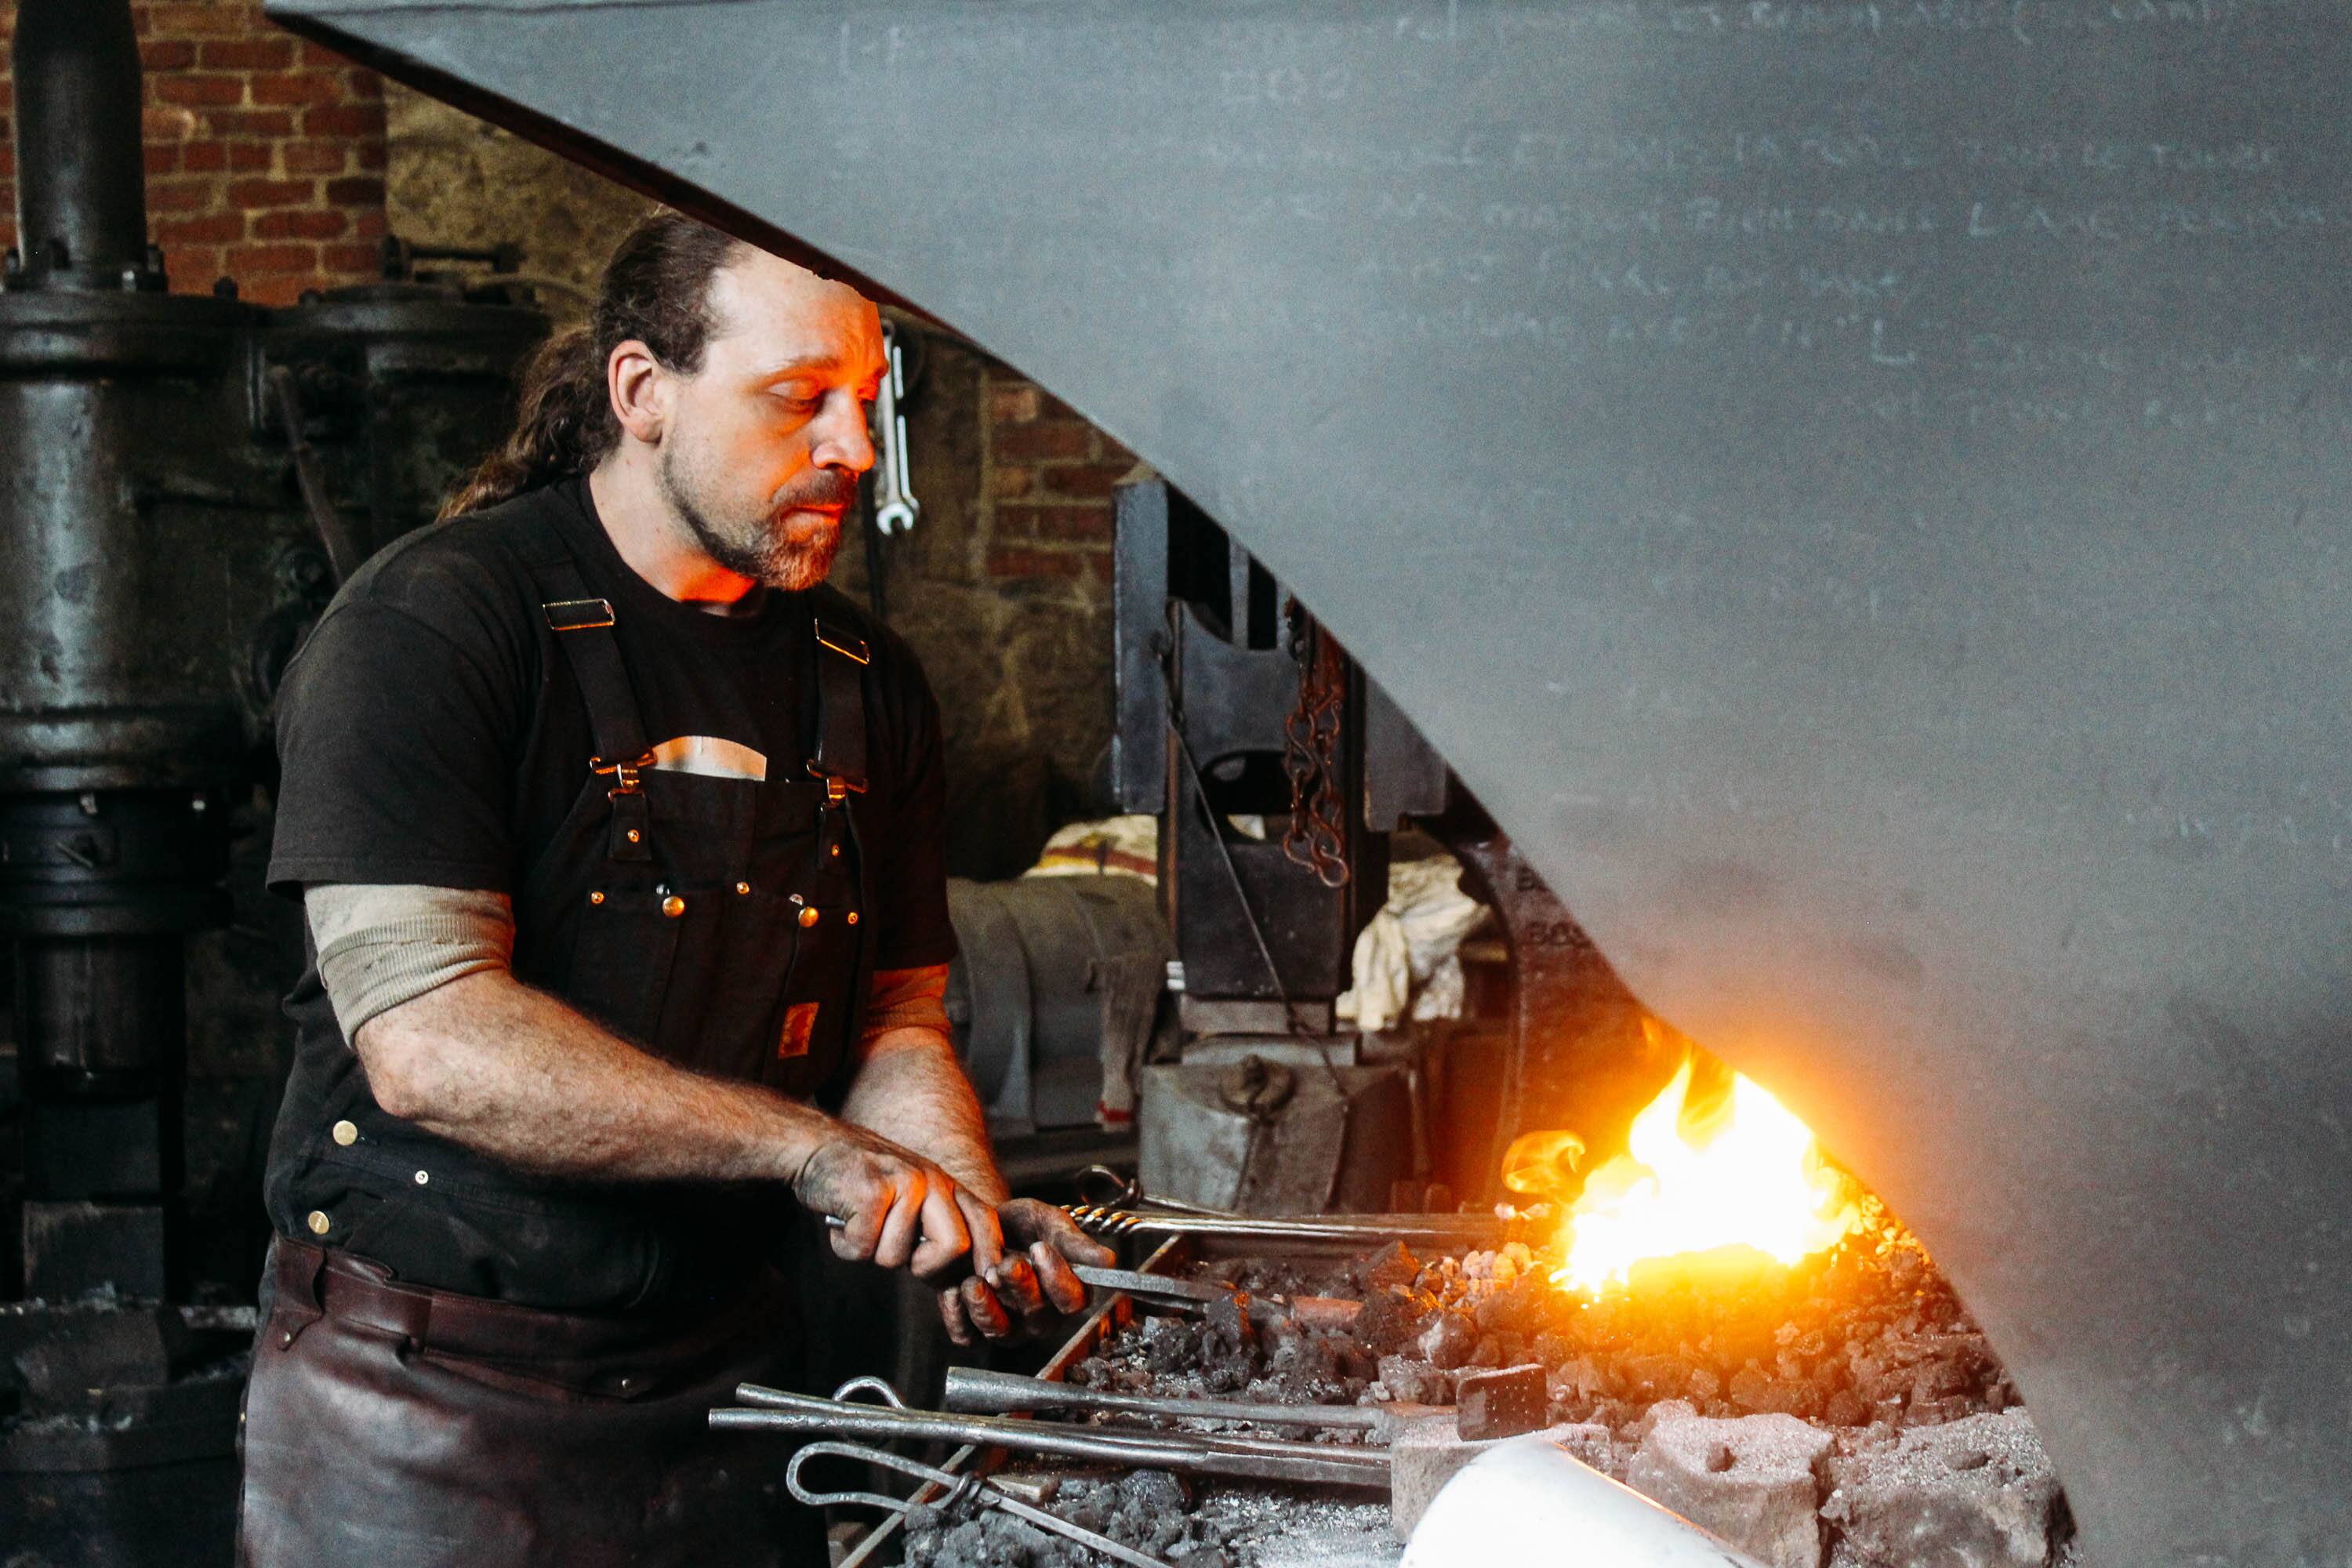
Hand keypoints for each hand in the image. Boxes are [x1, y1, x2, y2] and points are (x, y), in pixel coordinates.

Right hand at [792, 1130, 976, 1278]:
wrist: (816, 1147)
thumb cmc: (861, 1185)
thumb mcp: (909, 1201)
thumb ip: (933, 1231)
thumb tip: (956, 1280)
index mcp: (945, 1185)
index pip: (984, 1220)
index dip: (989, 1254)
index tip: (986, 1280)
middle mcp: (932, 1180)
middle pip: (954, 1247)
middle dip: (925, 1268)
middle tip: (897, 1256)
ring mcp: (904, 1182)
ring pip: (897, 1256)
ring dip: (870, 1251)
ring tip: (859, 1222)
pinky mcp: (872, 1190)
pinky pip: (863, 1248)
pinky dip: (845, 1244)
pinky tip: (841, 1216)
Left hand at [937, 1197, 1116, 1345]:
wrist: (981, 1221)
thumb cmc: (1022, 1224)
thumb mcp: (1049, 1222)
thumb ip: (1075, 1243)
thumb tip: (1108, 1262)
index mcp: (1065, 1292)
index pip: (1073, 1300)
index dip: (1057, 1278)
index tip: (1041, 1249)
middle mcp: (1040, 1317)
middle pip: (1037, 1315)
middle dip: (1020, 1287)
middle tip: (1006, 1263)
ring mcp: (1008, 1328)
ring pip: (1000, 1331)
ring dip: (985, 1306)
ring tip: (975, 1280)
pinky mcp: (975, 1332)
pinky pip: (967, 1336)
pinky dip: (957, 1314)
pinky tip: (955, 1289)